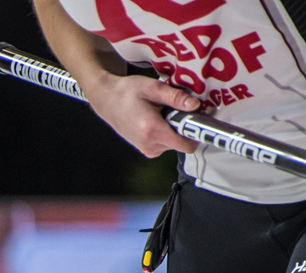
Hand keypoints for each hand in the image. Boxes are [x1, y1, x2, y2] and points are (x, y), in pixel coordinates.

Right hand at [82, 73, 199, 158]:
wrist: (107, 101)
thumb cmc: (127, 92)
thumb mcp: (153, 88)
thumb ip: (176, 98)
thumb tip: (195, 106)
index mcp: (152, 131)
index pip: (186, 144)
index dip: (195, 131)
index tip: (198, 118)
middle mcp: (150, 145)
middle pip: (182, 143)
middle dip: (183, 126)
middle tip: (173, 109)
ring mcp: (147, 150)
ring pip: (175, 143)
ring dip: (174, 129)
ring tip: (161, 113)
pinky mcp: (146, 150)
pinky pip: (167, 144)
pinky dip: (167, 132)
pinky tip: (157, 120)